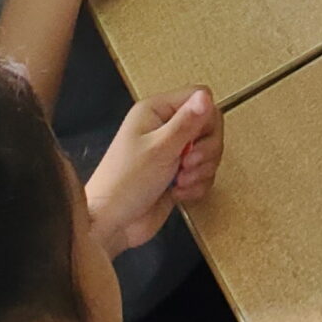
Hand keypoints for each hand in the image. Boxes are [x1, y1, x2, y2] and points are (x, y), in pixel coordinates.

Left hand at [87, 88, 221, 253]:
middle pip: (209, 126)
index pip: (199, 97)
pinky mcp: (178, 175)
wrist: (112, 224)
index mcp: (157, 111)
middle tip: (187, 164)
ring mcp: (173, 152)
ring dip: (200, 171)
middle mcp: (166, 128)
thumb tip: (205, 96)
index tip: (195, 139)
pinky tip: (179, 193)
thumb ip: (186, 122)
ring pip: (209, 152)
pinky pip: (204, 174)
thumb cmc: (124, 183)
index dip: (205, 118)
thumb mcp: (159, 149)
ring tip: (180, 181)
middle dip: (205, 150)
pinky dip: (197, 185)